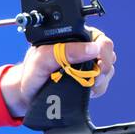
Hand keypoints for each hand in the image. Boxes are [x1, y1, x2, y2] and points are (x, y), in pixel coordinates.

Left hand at [0, 26, 116, 117]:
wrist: (26, 95)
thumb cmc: (31, 73)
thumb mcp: (42, 59)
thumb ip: (64, 51)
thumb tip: (92, 48)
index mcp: (72, 38)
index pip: (99, 39)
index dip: (103, 52)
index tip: (98, 64)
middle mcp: (82, 50)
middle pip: (108, 55)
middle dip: (104, 68)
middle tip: (92, 78)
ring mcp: (86, 66)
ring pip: (107, 71)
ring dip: (99, 81)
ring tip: (83, 85)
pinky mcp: (87, 80)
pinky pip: (102, 84)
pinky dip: (96, 90)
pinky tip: (84, 91)